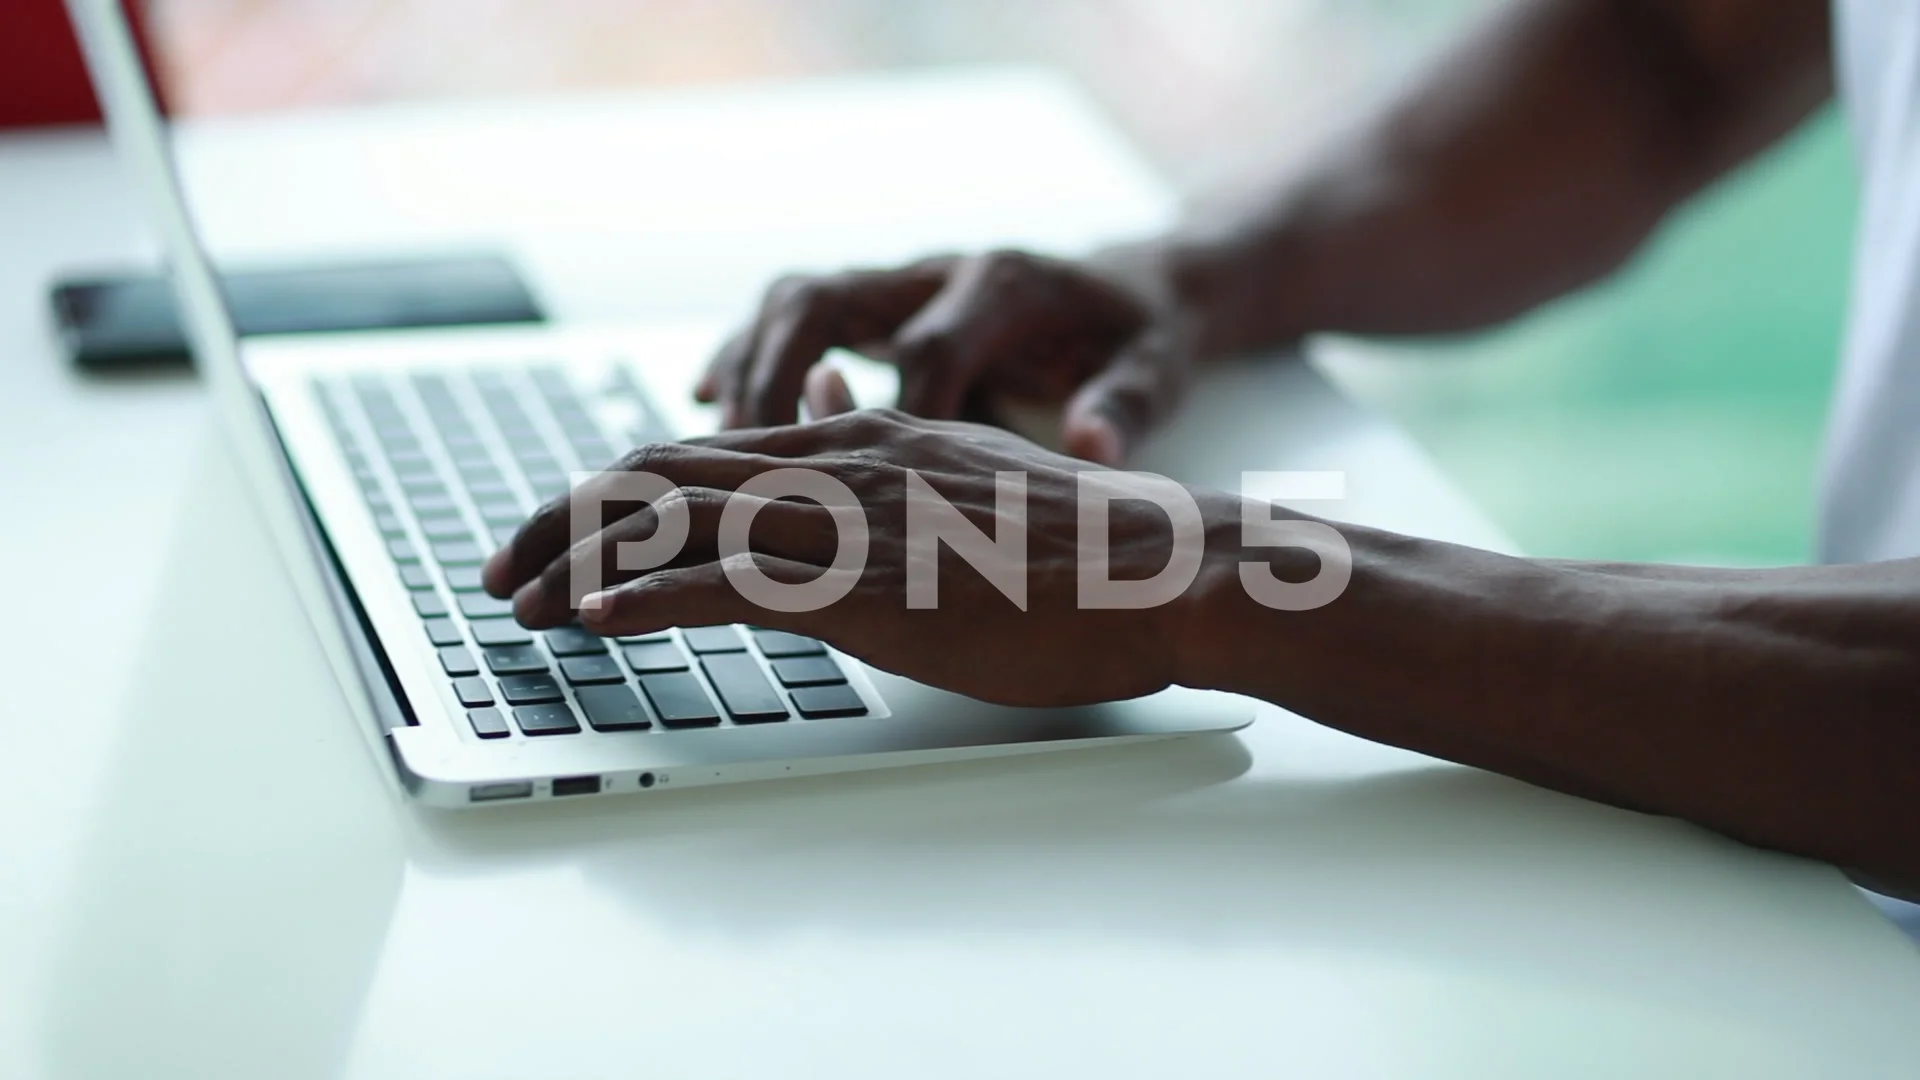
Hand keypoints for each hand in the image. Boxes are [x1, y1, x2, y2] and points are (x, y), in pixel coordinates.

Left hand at [481, 410, 1235, 707]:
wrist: (1158, 567)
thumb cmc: (1070, 548)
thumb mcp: (954, 483)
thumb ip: (870, 466)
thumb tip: (804, 442)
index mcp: (851, 438)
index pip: (692, 453)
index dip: (606, 496)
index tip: (557, 539)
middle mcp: (833, 459)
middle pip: (655, 473)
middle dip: (560, 521)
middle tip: (502, 570)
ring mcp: (847, 517)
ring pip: (674, 520)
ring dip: (581, 562)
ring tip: (521, 602)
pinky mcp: (868, 581)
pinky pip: (729, 581)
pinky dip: (647, 597)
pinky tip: (598, 620)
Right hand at [695, 246, 1196, 465]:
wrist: (1133, 279)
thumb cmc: (1140, 334)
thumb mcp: (1157, 366)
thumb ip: (1124, 402)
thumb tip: (1092, 438)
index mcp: (1005, 285)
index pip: (930, 347)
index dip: (896, 419)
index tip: (872, 496)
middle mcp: (936, 269)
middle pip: (825, 302)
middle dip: (772, 379)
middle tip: (742, 462)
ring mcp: (899, 278)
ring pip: (793, 302)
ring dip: (745, 369)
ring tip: (711, 450)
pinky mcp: (878, 300)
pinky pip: (790, 317)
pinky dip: (746, 358)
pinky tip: (706, 412)